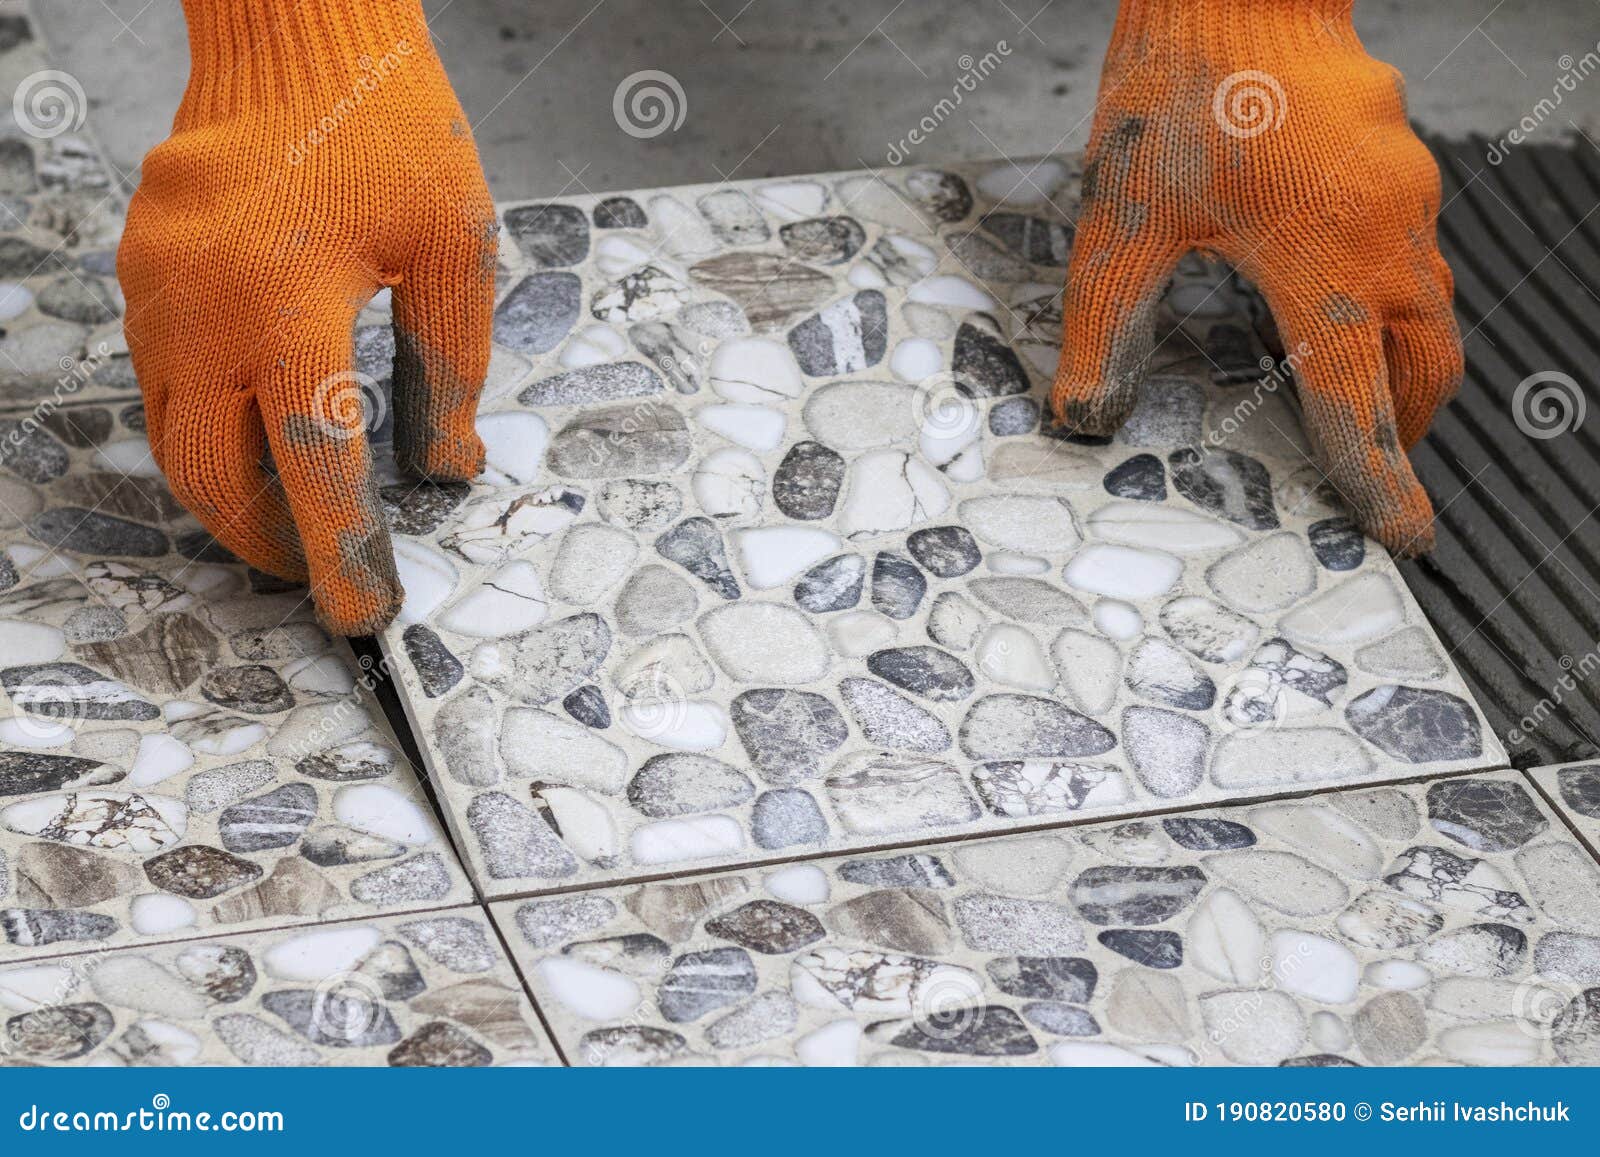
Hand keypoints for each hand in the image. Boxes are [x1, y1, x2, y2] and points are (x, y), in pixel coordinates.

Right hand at [118, 0, 496, 633]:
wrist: (296, 39)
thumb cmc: (391, 132)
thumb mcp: (456, 249)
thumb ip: (452, 369)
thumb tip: (447, 469)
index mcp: (293, 302)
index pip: (314, 463)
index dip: (339, 549)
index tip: (363, 611)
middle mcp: (205, 310)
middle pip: (216, 478)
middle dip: (271, 543)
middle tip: (325, 568)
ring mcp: (158, 296)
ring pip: (175, 444)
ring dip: (232, 499)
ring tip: (297, 519)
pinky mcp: (140, 280)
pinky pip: (163, 388)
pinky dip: (208, 437)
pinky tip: (261, 441)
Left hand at [1052, 0, 1460, 553]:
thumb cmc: (1183, 86)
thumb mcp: (1124, 218)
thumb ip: (1105, 322)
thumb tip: (1085, 412)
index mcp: (1324, 263)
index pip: (1360, 401)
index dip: (1380, 477)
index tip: (1404, 536)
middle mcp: (1387, 235)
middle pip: (1428, 362)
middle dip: (1408, 426)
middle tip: (1375, 468)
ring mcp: (1405, 193)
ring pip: (1434, 307)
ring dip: (1407, 365)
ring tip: (1363, 399)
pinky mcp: (1398, 162)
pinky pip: (1417, 254)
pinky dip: (1395, 303)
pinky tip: (1340, 301)